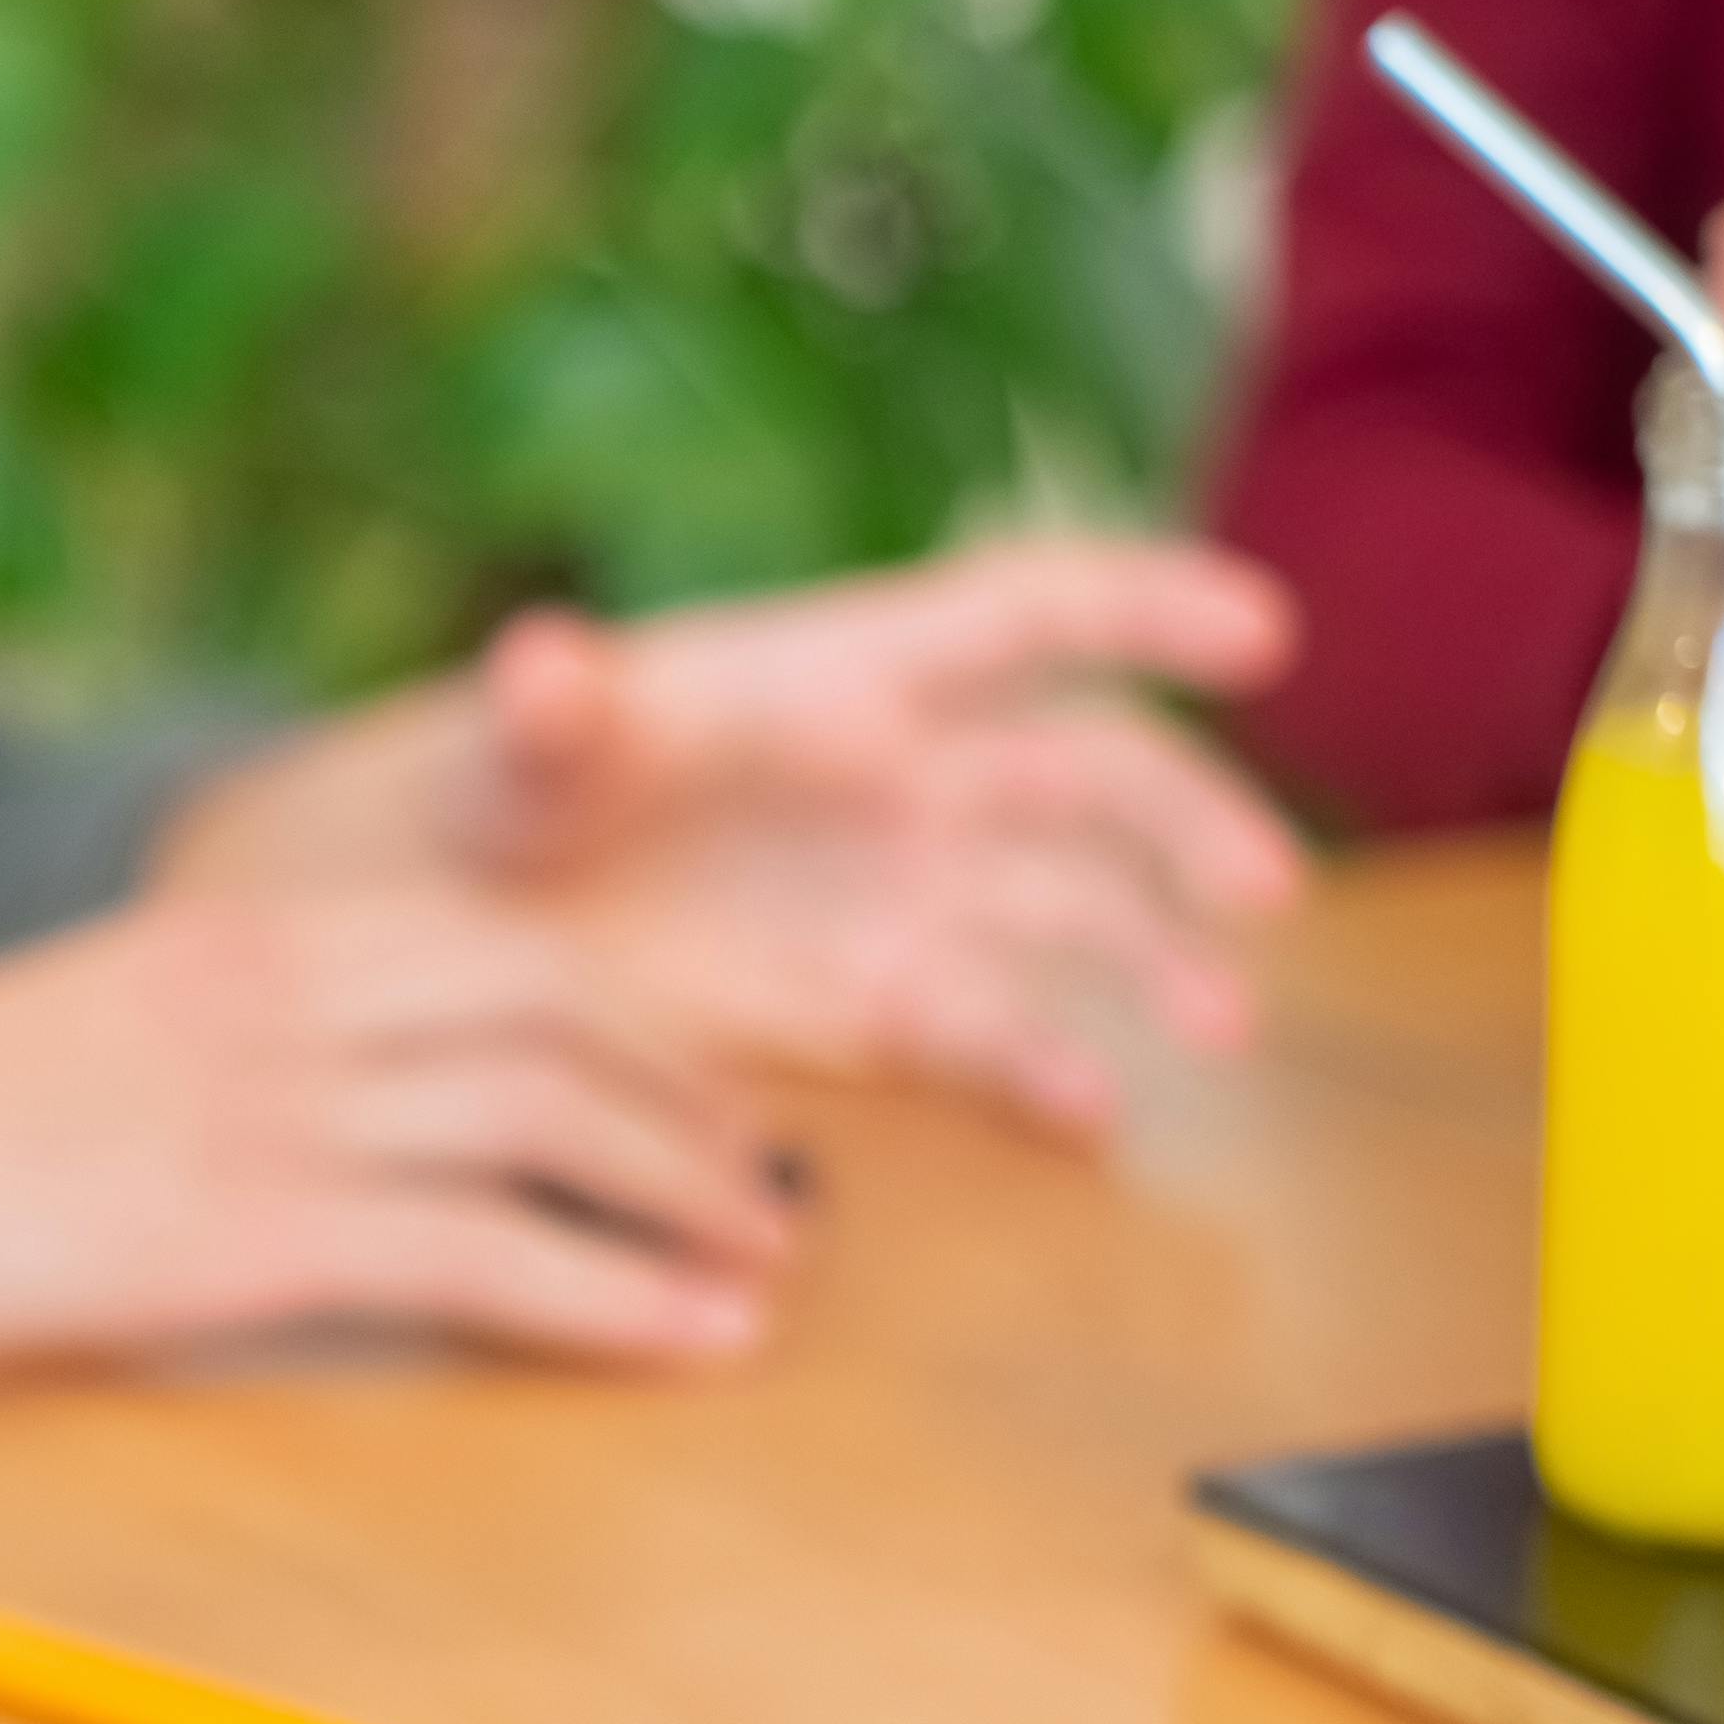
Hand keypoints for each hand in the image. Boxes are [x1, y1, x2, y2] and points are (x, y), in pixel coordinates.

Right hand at [0, 885, 800, 1369]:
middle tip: (765, 1189)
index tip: (702, 1093)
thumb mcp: (98, 1024)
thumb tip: (332, 1106)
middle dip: (692, 1102)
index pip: (506, 942)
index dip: (638, 1021)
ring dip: (685, 1196)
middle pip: (563, 1013)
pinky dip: (611, 1296)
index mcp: (252, 930)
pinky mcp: (253, 1228)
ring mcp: (275, 1106)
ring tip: (761, 1270)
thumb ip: (228, 1036)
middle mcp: (289, 995)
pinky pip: (485, 1254)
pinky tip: (684, 1340)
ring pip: (552, 1121)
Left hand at [160, 537, 1305, 1139]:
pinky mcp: (875, 1012)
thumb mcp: (517, 754)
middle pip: (1097, 780)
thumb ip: (549, 715)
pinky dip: (1047, 1072)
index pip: (1029, 613)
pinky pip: (990, 1035)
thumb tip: (544, 665)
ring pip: (1074, 915)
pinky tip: (1093, 1116)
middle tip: (1262, 888)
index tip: (1256, 634)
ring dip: (1156, 962)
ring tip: (1216, 1027)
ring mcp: (907, 898)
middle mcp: (913, 779)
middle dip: (1191, 823)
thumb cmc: (501, 798)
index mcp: (851, 673)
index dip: (1147, 607)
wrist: (461, 929)